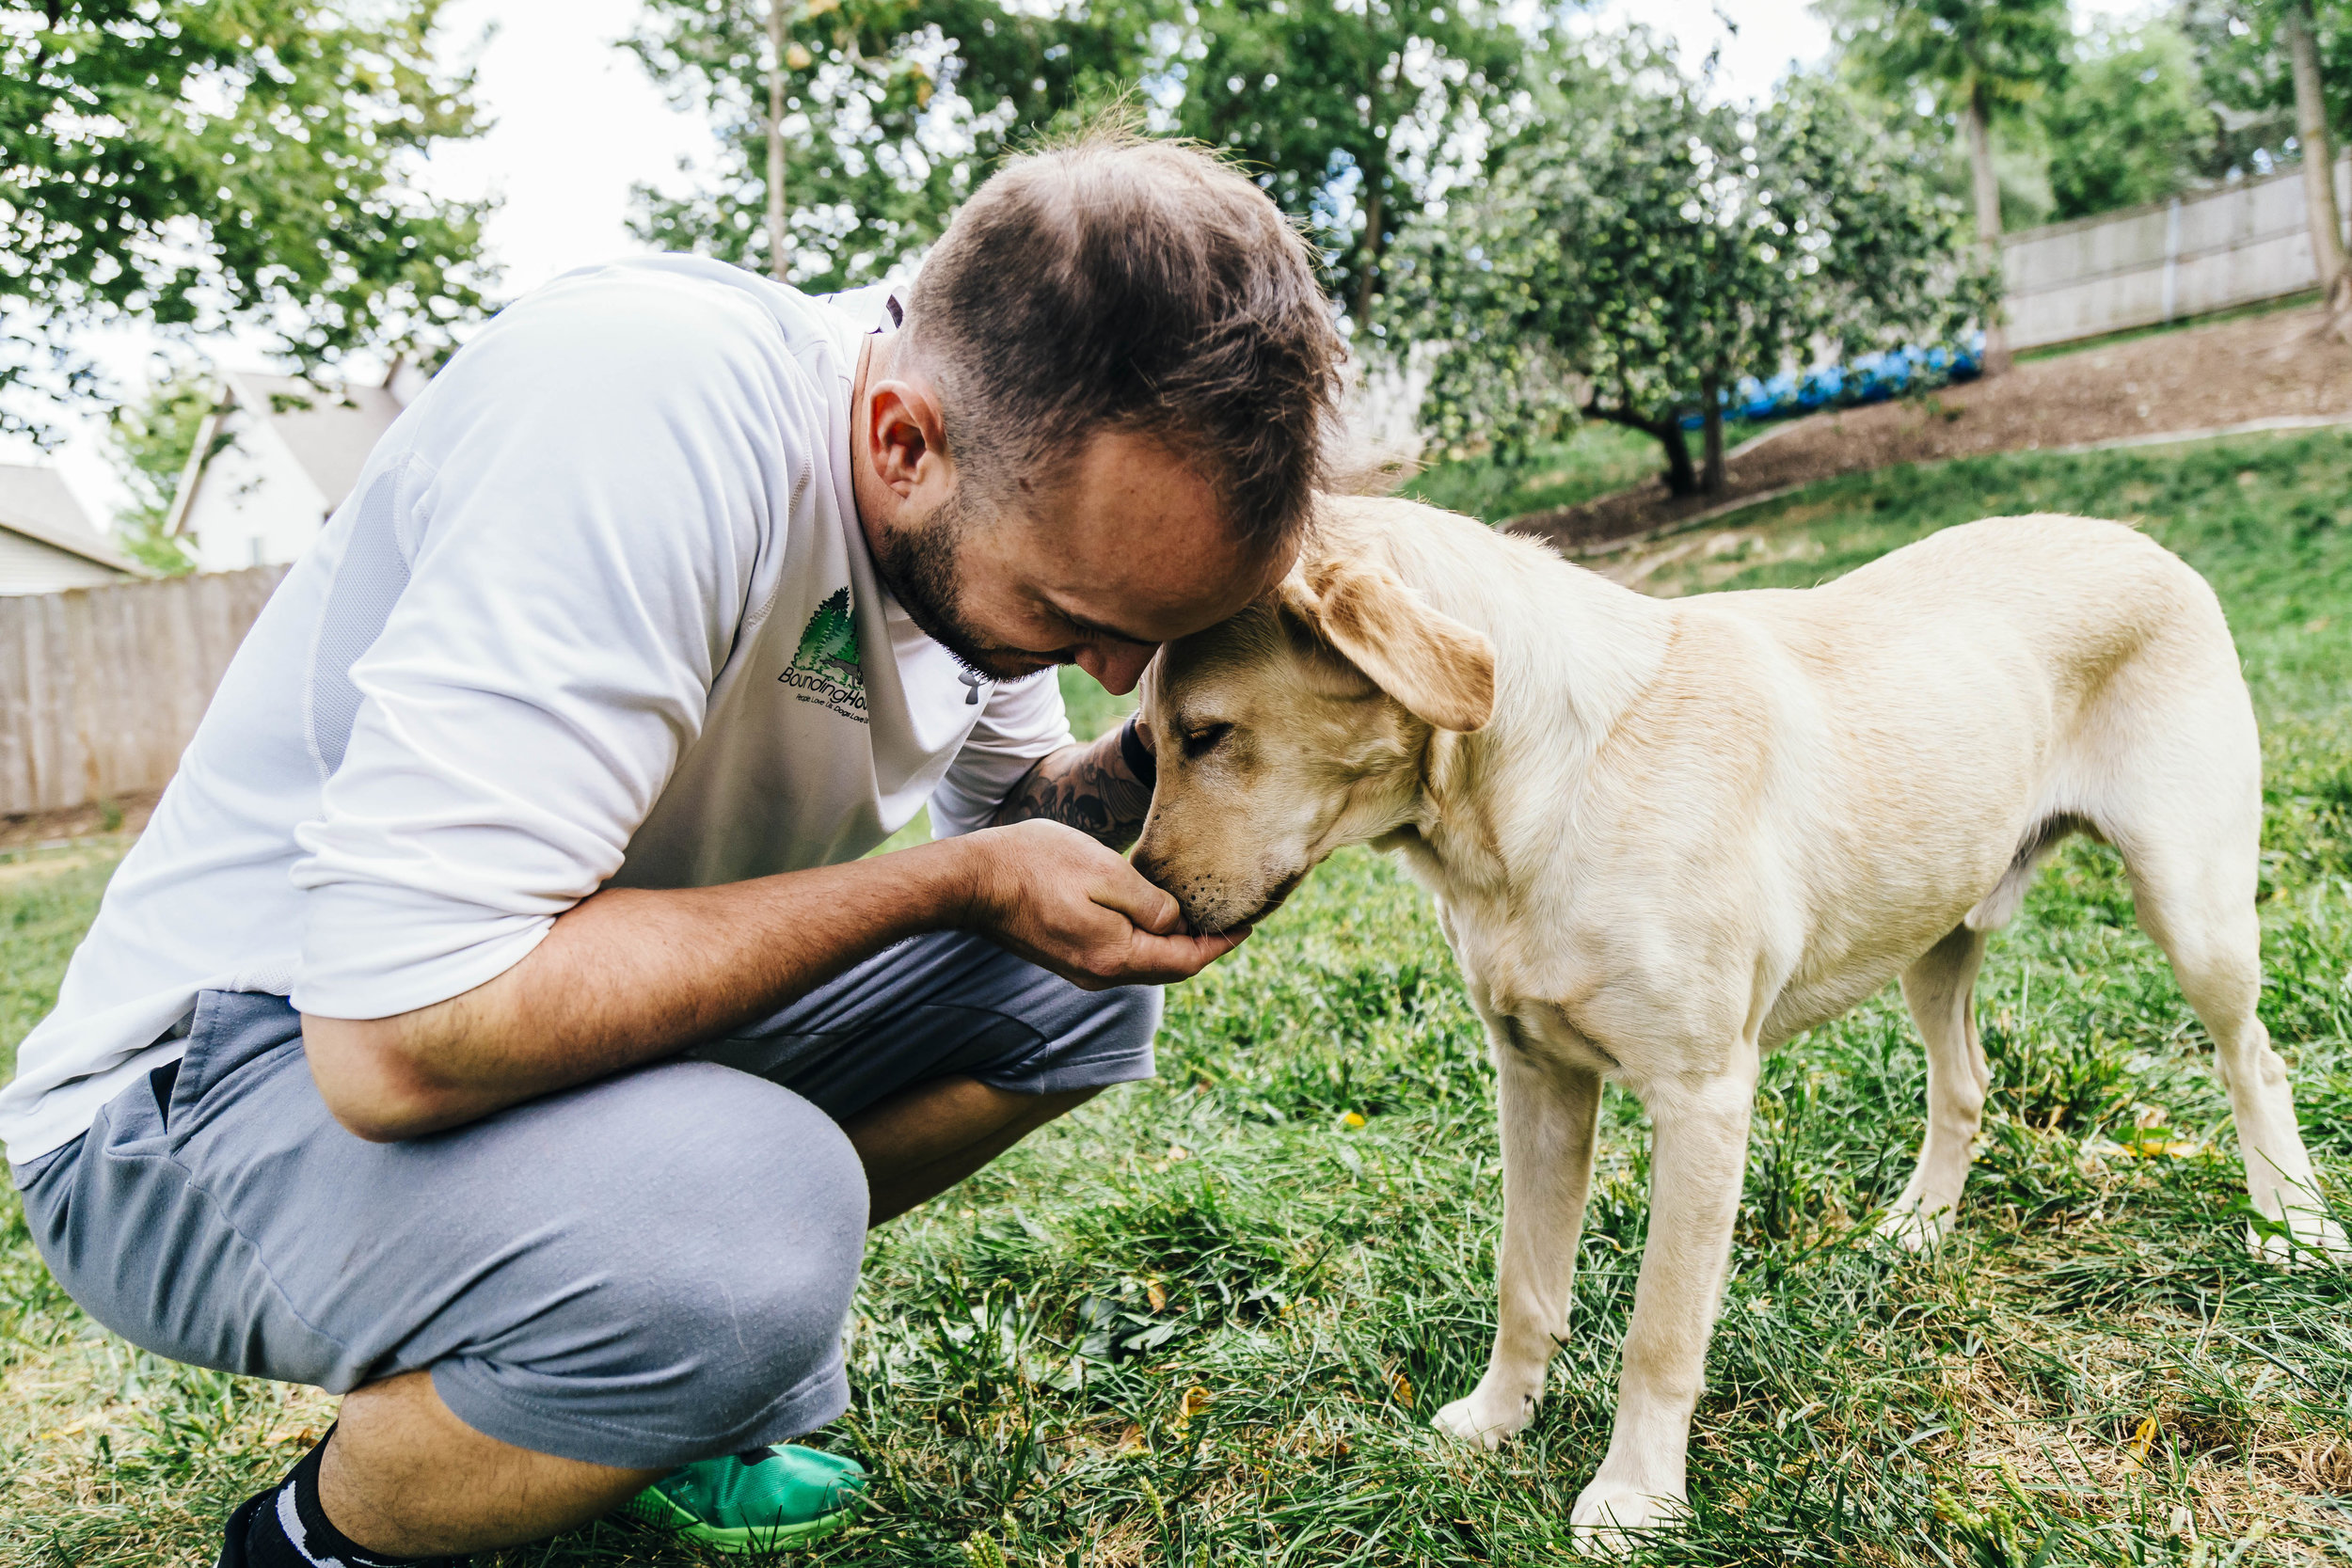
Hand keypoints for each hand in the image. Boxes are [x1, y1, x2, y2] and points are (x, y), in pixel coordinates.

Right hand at [956, 820, 1246, 988]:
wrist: (971, 883)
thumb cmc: (1036, 865)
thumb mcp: (1105, 872)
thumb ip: (1150, 902)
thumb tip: (1175, 922)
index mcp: (1117, 956)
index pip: (1186, 961)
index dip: (1221, 944)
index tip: (1248, 925)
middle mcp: (1101, 974)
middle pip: (1169, 969)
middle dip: (1202, 947)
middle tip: (1231, 921)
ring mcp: (1082, 970)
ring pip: (1145, 965)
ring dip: (1174, 945)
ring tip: (1199, 917)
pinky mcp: (1067, 958)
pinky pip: (1122, 956)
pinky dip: (1147, 941)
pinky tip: (1153, 917)